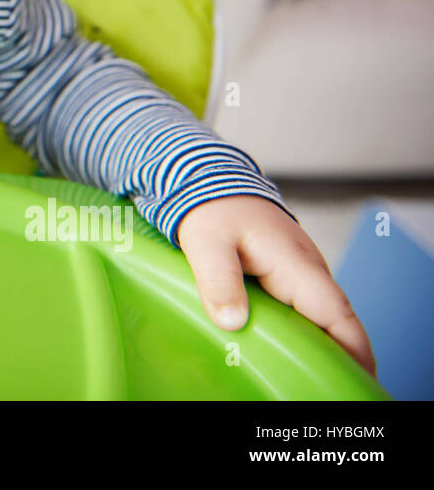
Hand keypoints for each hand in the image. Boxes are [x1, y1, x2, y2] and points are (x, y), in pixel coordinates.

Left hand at [177, 194, 376, 376]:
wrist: (209, 180)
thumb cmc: (212, 208)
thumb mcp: (206, 244)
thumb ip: (218, 282)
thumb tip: (232, 322)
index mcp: (295, 263)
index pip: (336, 312)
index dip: (352, 346)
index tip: (360, 374)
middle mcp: (306, 268)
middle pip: (334, 319)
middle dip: (340, 352)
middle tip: (328, 386)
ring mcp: (300, 270)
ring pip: (319, 313)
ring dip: (321, 341)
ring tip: (309, 374)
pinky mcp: (287, 272)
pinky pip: (303, 305)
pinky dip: (304, 327)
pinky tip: (290, 347)